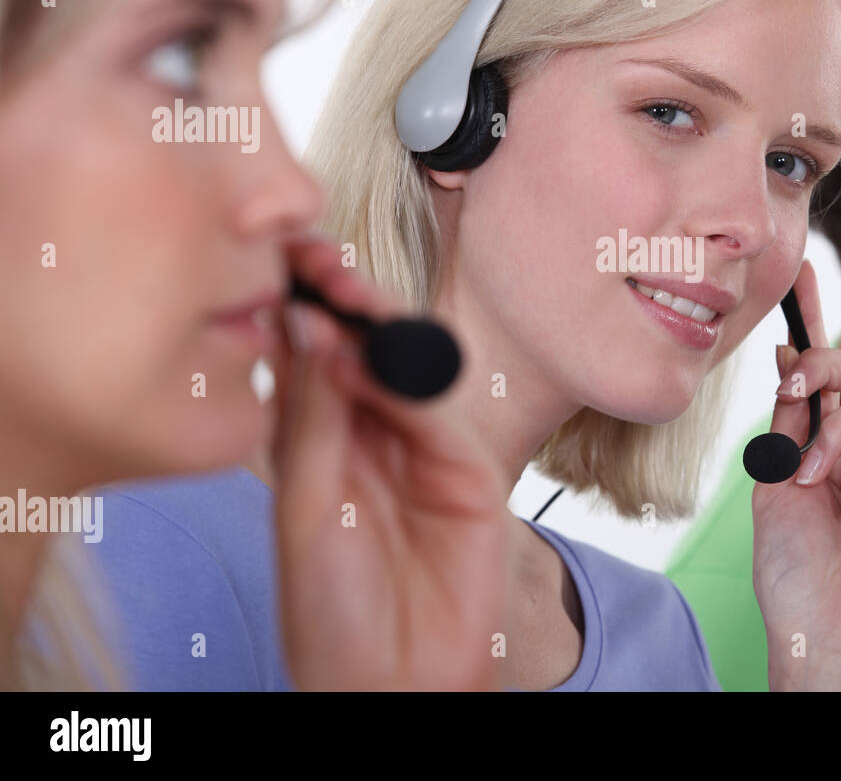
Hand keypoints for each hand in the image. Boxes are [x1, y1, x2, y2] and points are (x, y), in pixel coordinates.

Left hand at [270, 235, 509, 690]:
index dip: (299, 306)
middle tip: (309, 256)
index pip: (315, 355)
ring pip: (409, 368)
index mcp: (325, 441)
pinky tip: (363, 357)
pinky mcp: (469, 472)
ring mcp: (427, 451)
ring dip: (375, 323)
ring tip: (333, 287)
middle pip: (366, 348)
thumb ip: (312, 417)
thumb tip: (304, 325)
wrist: (390, 683)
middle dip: (341, 298)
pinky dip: (405, 381)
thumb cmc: (332, 612)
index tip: (272, 260)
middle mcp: (377, 436)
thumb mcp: (303, 505)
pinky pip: (438, 414)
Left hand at [751, 260, 840, 690]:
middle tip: (798, 381)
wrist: (821, 634)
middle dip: (830, 364)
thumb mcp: (775, 483)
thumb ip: (788, 424)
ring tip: (815, 478)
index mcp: (828, 447)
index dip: (815, 327)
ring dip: (840, 433)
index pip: (829, 378)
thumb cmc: (793, 571)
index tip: (799, 276)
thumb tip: (787, 359)